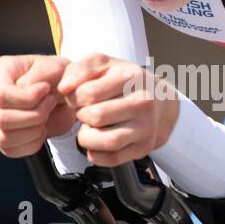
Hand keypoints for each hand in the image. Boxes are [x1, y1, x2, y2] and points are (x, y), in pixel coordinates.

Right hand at [0, 54, 74, 157]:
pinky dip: (31, 144)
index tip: (47, 90)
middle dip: (34, 117)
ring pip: (4, 137)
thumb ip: (42, 73)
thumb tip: (23, 87)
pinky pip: (9, 150)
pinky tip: (41, 130)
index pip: (1, 94)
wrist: (60, 94)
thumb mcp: (57, 67)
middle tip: (51, 104)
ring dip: (33, 132)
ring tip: (46, 118)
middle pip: (1, 118)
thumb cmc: (56, 77)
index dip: (28, 98)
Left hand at [58, 53, 179, 165]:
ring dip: (87, 137)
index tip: (80, 96)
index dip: (75, 97)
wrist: (159, 100)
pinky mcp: (143, 148)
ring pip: (107, 141)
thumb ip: (79, 69)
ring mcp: (146, 127)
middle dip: (82, 116)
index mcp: (132, 77)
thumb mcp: (102, 64)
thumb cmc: (125, 81)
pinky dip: (96, 153)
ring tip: (89, 128)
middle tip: (85, 112)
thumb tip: (64, 88)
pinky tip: (97, 140)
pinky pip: (111, 159)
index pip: (89, 93)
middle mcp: (143, 102)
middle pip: (96, 116)